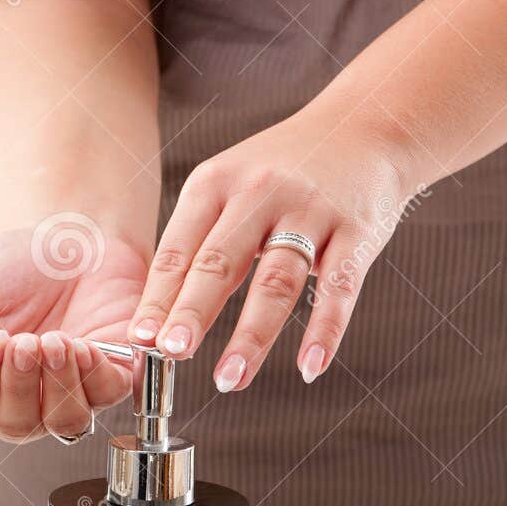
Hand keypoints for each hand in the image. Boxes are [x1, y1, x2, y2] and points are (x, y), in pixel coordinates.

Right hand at [0, 226, 146, 440]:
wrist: (59, 238)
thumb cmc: (2, 272)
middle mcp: (19, 400)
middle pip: (14, 424)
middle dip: (19, 381)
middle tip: (22, 338)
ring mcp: (65, 393)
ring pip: (64, 423)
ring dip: (57, 383)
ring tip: (54, 340)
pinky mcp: (108, 378)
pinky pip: (104, 397)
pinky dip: (92, 374)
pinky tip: (82, 344)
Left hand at [126, 105, 416, 390]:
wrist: (366, 127)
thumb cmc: (284, 171)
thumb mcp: (229, 185)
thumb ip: (198, 240)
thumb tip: (157, 314)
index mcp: (216, 183)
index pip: (178, 249)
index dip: (158, 297)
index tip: (140, 338)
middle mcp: (260, 193)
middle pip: (220, 263)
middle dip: (192, 313)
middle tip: (172, 354)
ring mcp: (311, 211)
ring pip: (276, 281)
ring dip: (251, 337)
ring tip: (229, 378)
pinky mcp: (357, 231)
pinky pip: (340, 288)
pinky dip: (325, 332)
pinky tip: (309, 367)